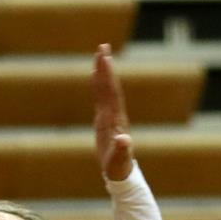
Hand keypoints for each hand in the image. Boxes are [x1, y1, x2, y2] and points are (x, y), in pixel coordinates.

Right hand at [92, 44, 134, 180]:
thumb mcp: (117, 161)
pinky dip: (98, 84)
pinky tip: (96, 74)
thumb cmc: (118, 168)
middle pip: (109, 86)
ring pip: (106, 89)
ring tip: (100, 53)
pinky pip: (101, 97)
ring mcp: (110, 116)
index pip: (111, 93)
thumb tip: (124, 140)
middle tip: (103, 46)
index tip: (104, 58)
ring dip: (103, 71)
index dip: (107, 75)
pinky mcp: (105, 119)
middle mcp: (114, 114)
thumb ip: (121, 150)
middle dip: (105, 66)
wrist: (121, 173)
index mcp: (114, 120)